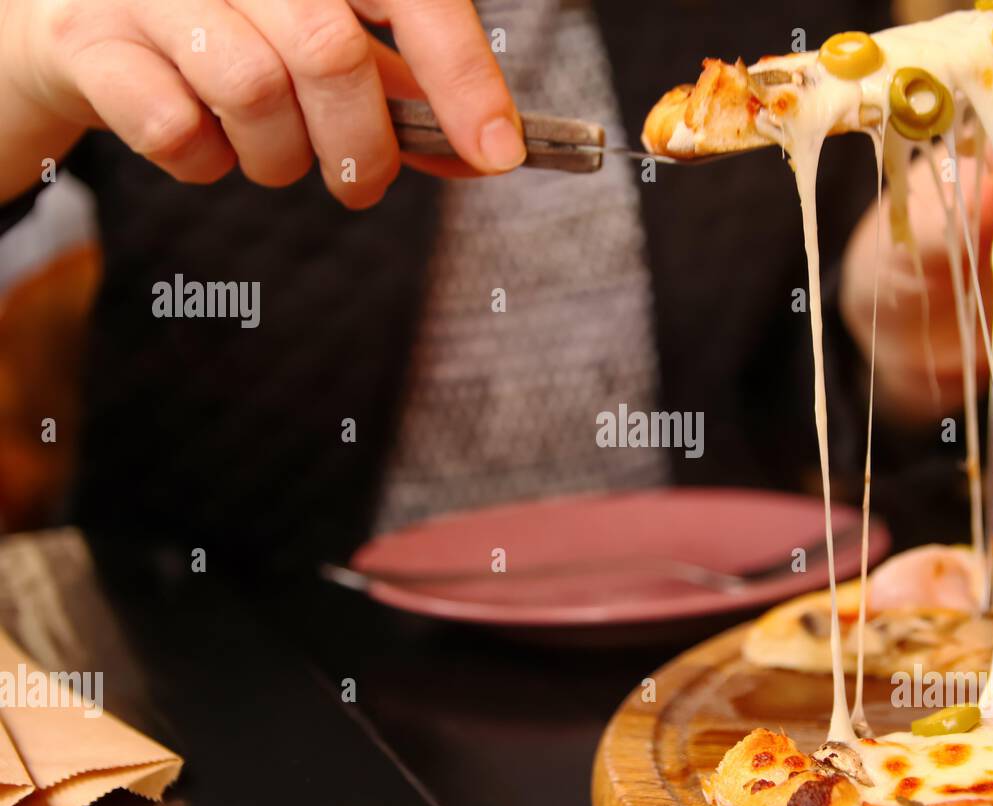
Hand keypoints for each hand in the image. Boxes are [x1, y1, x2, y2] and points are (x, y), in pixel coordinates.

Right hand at [0, 0, 524, 206]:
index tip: (499, 154)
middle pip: (329, 52)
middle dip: (362, 147)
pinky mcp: (85, 36)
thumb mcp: (321, 41)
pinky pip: (171, 127)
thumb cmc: (226, 31)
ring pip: (251, 90)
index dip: (463, 75)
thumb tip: (488, 149)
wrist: (76, 19)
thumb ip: (402, 88)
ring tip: (269, 153)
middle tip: (361, 183)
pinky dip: (202, 162)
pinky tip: (199, 144)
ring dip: (278, 158)